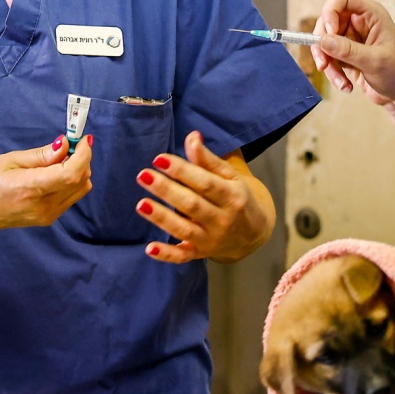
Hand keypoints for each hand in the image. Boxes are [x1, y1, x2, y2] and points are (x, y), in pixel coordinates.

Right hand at [0, 134, 94, 241]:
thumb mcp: (10, 160)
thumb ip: (41, 155)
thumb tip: (65, 144)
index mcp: (31, 189)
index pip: (71, 174)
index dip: (83, 154)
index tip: (83, 139)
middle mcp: (43, 206)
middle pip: (81, 180)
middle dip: (82, 159)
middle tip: (69, 144)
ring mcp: (47, 215)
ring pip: (80, 189)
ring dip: (78, 170)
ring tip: (59, 159)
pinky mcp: (48, 219)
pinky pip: (71, 197)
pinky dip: (70, 181)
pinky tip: (54, 173)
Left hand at [135, 131, 270, 263]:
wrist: (253, 233)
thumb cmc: (236, 197)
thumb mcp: (229, 176)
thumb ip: (208, 159)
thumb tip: (192, 136)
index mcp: (232, 196)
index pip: (205, 183)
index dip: (182, 170)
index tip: (159, 159)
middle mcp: (222, 220)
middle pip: (192, 205)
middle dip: (167, 190)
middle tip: (143, 175)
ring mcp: (210, 239)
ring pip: (184, 230)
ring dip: (162, 218)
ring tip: (141, 204)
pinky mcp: (199, 254)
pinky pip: (182, 257)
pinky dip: (166, 255)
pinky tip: (149, 248)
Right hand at [312, 0, 394, 109]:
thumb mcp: (374, 61)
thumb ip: (348, 50)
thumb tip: (322, 40)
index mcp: (372, 15)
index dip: (330, 11)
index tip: (329, 33)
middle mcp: (360, 23)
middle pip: (327, 20)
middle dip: (323, 43)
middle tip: (324, 63)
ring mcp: (352, 39)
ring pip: (325, 42)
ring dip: (328, 63)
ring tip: (341, 82)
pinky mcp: (346, 55)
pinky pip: (329, 58)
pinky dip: (332, 72)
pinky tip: (345, 85)